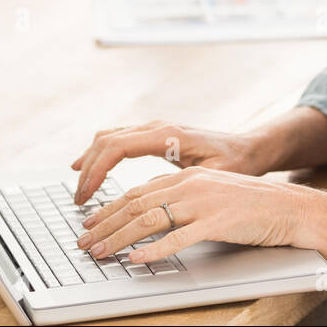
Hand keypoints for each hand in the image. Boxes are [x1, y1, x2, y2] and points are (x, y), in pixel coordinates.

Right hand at [70, 120, 263, 204]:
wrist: (248, 148)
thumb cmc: (235, 164)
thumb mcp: (215, 176)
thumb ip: (186, 183)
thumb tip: (156, 199)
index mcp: (168, 135)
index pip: (117, 146)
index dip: (96, 171)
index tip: (86, 195)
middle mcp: (156, 127)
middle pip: (106, 141)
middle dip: (88, 170)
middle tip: (78, 200)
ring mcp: (153, 128)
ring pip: (108, 137)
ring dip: (90, 161)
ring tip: (80, 188)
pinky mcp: (153, 135)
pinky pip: (116, 139)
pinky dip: (99, 154)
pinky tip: (88, 168)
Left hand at [73, 167, 317, 263]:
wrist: (291, 207)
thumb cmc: (254, 205)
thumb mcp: (213, 193)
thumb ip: (184, 199)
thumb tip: (154, 215)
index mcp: (187, 177)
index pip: (138, 191)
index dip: (109, 208)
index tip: (90, 222)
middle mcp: (191, 185)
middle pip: (136, 204)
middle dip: (104, 224)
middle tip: (83, 241)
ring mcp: (203, 203)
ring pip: (149, 219)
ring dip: (119, 237)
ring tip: (100, 252)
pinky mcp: (217, 222)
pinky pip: (179, 237)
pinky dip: (154, 249)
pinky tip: (137, 258)